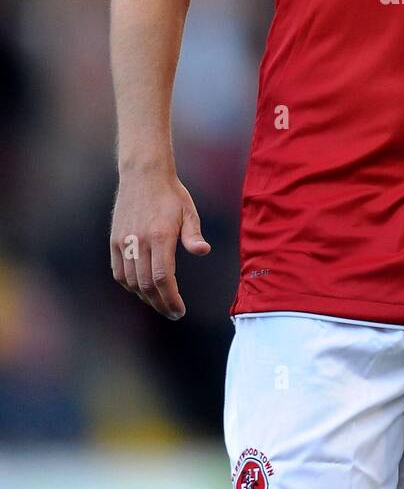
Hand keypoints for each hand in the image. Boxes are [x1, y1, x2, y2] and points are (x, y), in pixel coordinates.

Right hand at [110, 170, 210, 319]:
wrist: (143, 175)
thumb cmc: (171, 194)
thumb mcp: (189, 211)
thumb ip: (193, 235)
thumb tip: (203, 252)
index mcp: (160, 236)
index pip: (162, 278)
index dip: (170, 299)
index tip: (179, 310)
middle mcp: (139, 241)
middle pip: (146, 285)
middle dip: (160, 304)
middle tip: (172, 313)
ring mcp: (124, 242)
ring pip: (131, 282)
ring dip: (145, 298)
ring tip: (159, 303)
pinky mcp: (115, 241)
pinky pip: (119, 272)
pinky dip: (129, 286)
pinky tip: (141, 290)